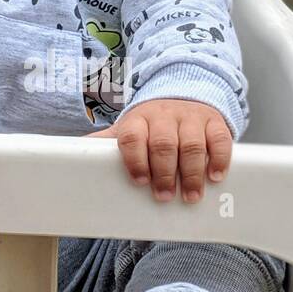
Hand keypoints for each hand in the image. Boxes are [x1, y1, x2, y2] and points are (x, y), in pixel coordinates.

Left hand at [89, 99, 232, 202]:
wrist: (183, 95)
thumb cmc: (152, 124)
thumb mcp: (129, 129)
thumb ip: (107, 143)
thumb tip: (73, 155)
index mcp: (138, 120)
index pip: (133, 137)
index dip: (135, 160)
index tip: (139, 181)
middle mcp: (164, 115)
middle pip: (163, 144)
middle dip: (164, 173)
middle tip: (165, 196)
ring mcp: (190, 117)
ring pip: (191, 144)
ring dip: (191, 173)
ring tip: (190, 195)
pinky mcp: (213, 121)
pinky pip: (219, 138)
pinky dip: (219, 159)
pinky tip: (215, 176)